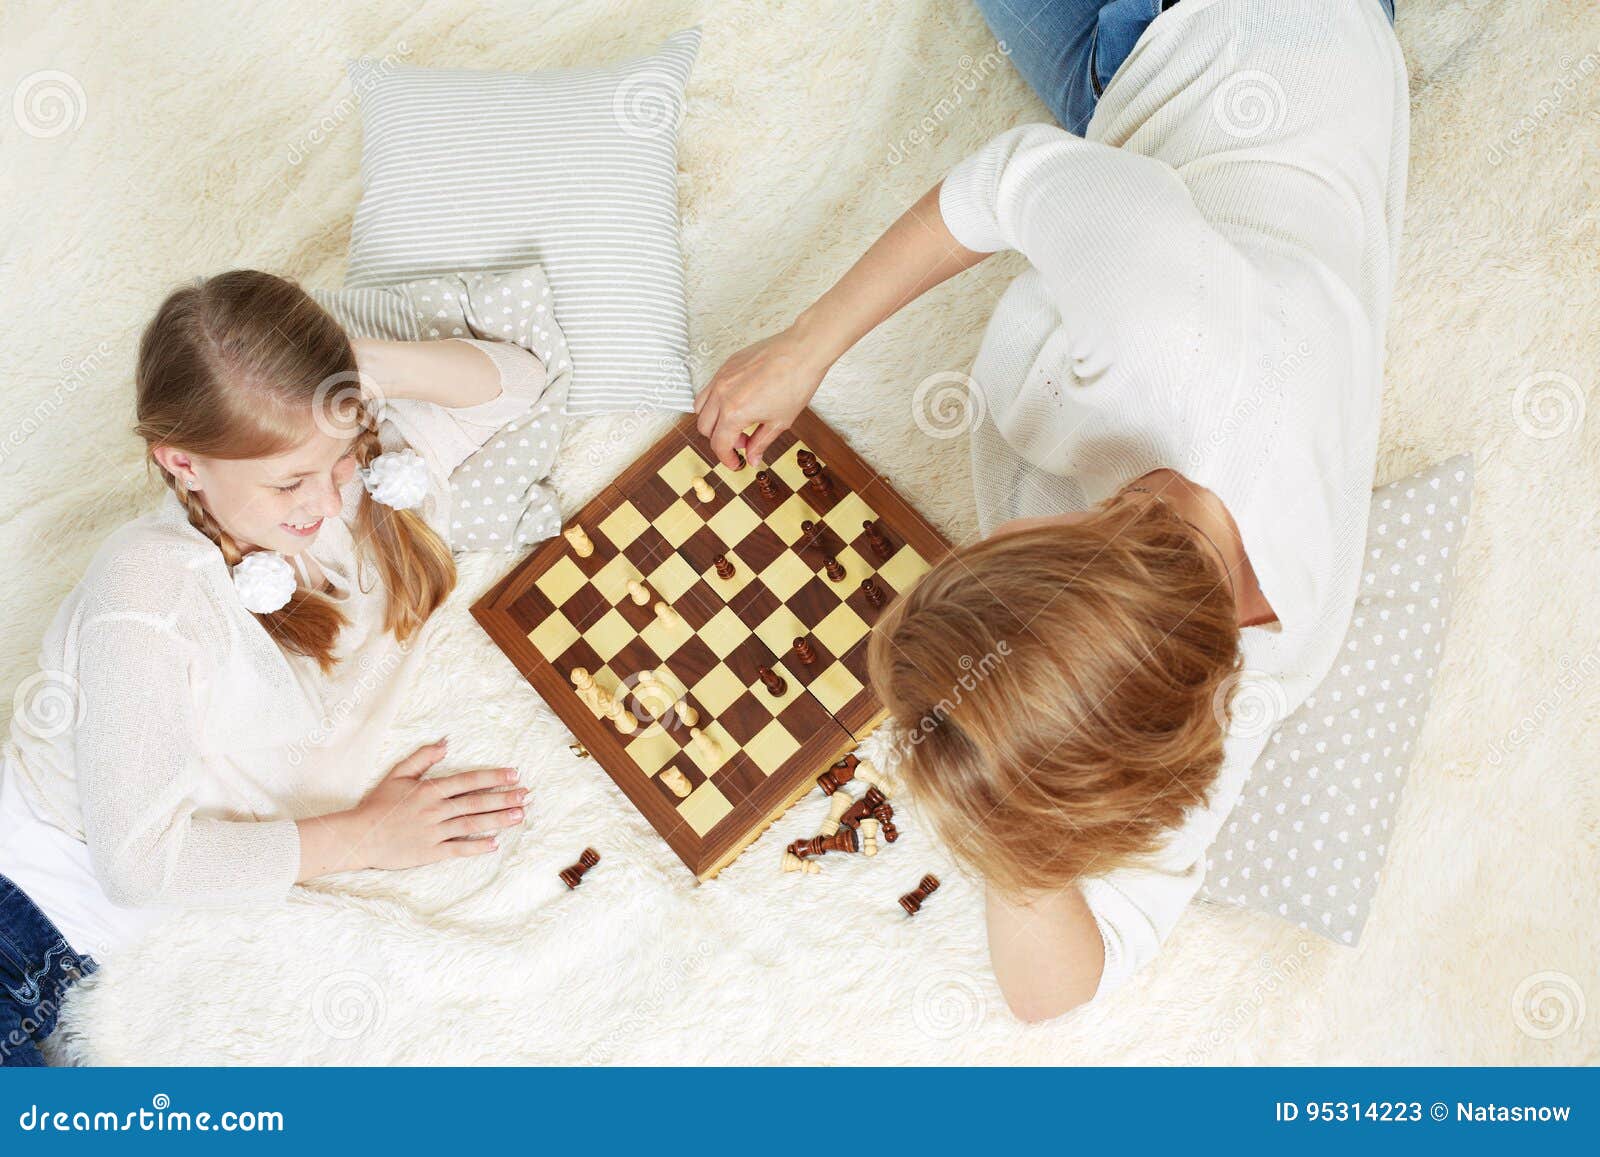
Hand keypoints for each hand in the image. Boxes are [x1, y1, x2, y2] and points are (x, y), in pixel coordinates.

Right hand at [335, 740, 528, 871]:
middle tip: (527, 795)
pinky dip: (476, 847)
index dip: (493, 776)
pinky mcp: (429, 852)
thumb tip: (445, 742)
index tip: (514, 774)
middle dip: (504, 797)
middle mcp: (435, 810)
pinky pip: (457, 848)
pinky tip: (494, 844)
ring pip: (471, 824)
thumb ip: (422, 758)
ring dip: (498, 820)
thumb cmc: (377, 805)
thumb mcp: (398, 774)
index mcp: (429, 790)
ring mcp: (433, 831)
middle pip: (476, 802)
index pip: (468, 780)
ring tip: (519, 816)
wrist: (358, 836)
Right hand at [694, 327, 829, 468]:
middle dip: (720, 441)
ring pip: (700, 407)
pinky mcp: (726, 365)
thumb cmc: (795, 384)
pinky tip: (738, 403)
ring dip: (713, 421)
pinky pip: (709, 389)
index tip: (736, 463)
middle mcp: (721, 394)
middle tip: (742, 443)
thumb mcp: (779, 422)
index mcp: (734, 412)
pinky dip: (715, 402)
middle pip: (705, 428)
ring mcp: (720, 377)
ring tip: (736, 422)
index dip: (727, 459)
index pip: (719, 444)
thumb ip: (761, 442)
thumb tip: (752, 459)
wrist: (802, 351)